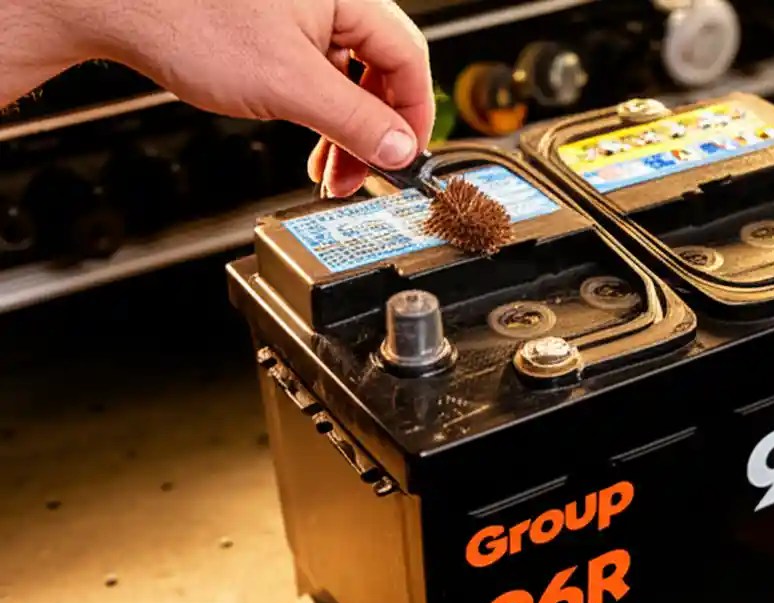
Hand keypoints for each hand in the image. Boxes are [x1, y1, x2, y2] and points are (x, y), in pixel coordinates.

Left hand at [3, 0, 432, 197]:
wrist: (117, 4)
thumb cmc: (186, 19)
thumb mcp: (289, 86)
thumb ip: (354, 121)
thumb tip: (399, 148)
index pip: (409, 60)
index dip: (413, 117)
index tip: (403, 159)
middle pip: (382, 69)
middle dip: (372, 129)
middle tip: (359, 173)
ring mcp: (302, 8)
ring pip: (348, 74)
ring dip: (343, 125)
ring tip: (328, 167)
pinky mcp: (274, 21)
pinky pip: (317, 68)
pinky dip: (317, 107)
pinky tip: (305, 133)